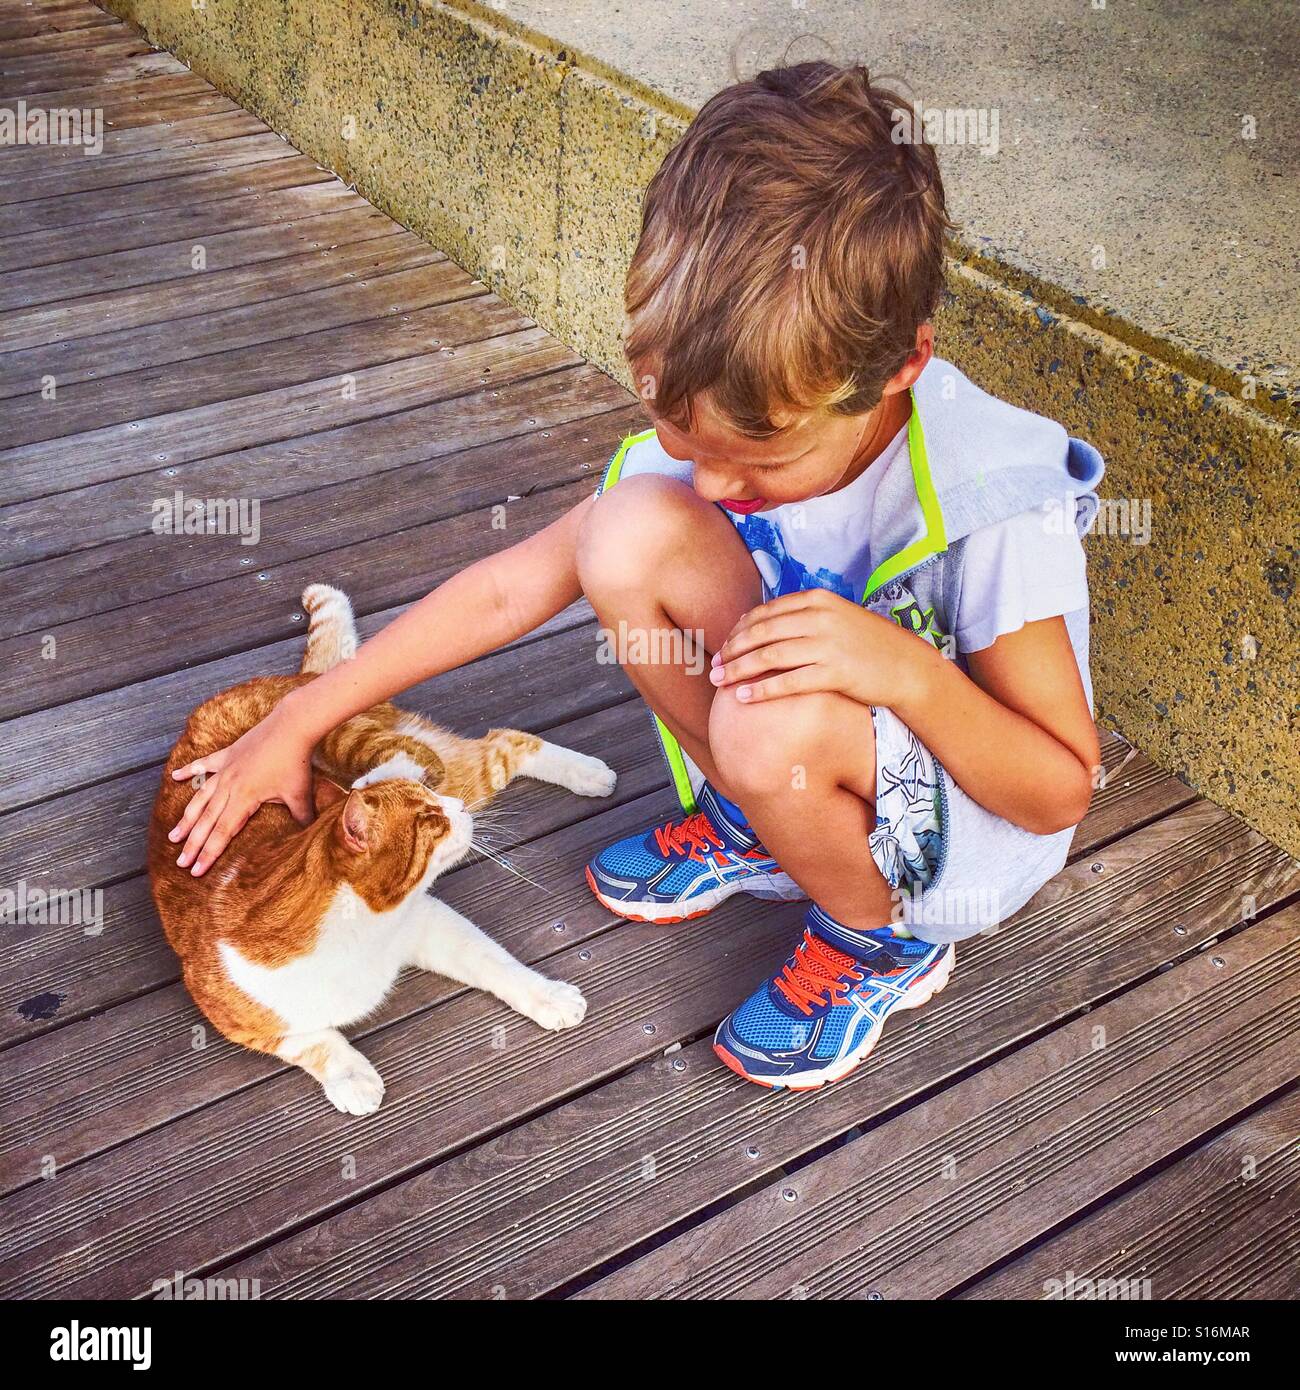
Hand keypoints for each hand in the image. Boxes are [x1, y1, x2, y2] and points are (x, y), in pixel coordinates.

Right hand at [167, 701, 314, 875]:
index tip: (195, 871)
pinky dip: (190, 770)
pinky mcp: (228, 754)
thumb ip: (300, 817)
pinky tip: (175, 776)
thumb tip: (308, 834)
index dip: (208, 854)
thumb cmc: (296, 762)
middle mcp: (229, 786)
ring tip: (173, 835)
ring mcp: (226, 769)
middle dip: (193, 844)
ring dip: (187, 818)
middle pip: (206, 821)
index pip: (222, 833)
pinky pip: (205, 764)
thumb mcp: (300, 795)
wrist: (291, 726)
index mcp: (244, 799)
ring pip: (200, 798)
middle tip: (180, 862)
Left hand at [708, 588, 938, 709]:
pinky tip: (744, 698)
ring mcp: (827, 644)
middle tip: (714, 667)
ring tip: (720, 682)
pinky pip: (788, 682)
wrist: (907, 666)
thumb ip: (805, 616)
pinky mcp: (834, 672)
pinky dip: (762, 690)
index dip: (740, 629)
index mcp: (818, 599)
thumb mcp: (837, 617)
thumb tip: (765, 626)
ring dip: (739, 670)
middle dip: (733, 650)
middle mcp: (820, 618)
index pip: (766, 612)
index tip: (726, 644)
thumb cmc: (868, 645)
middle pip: (762, 633)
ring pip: (769, 657)